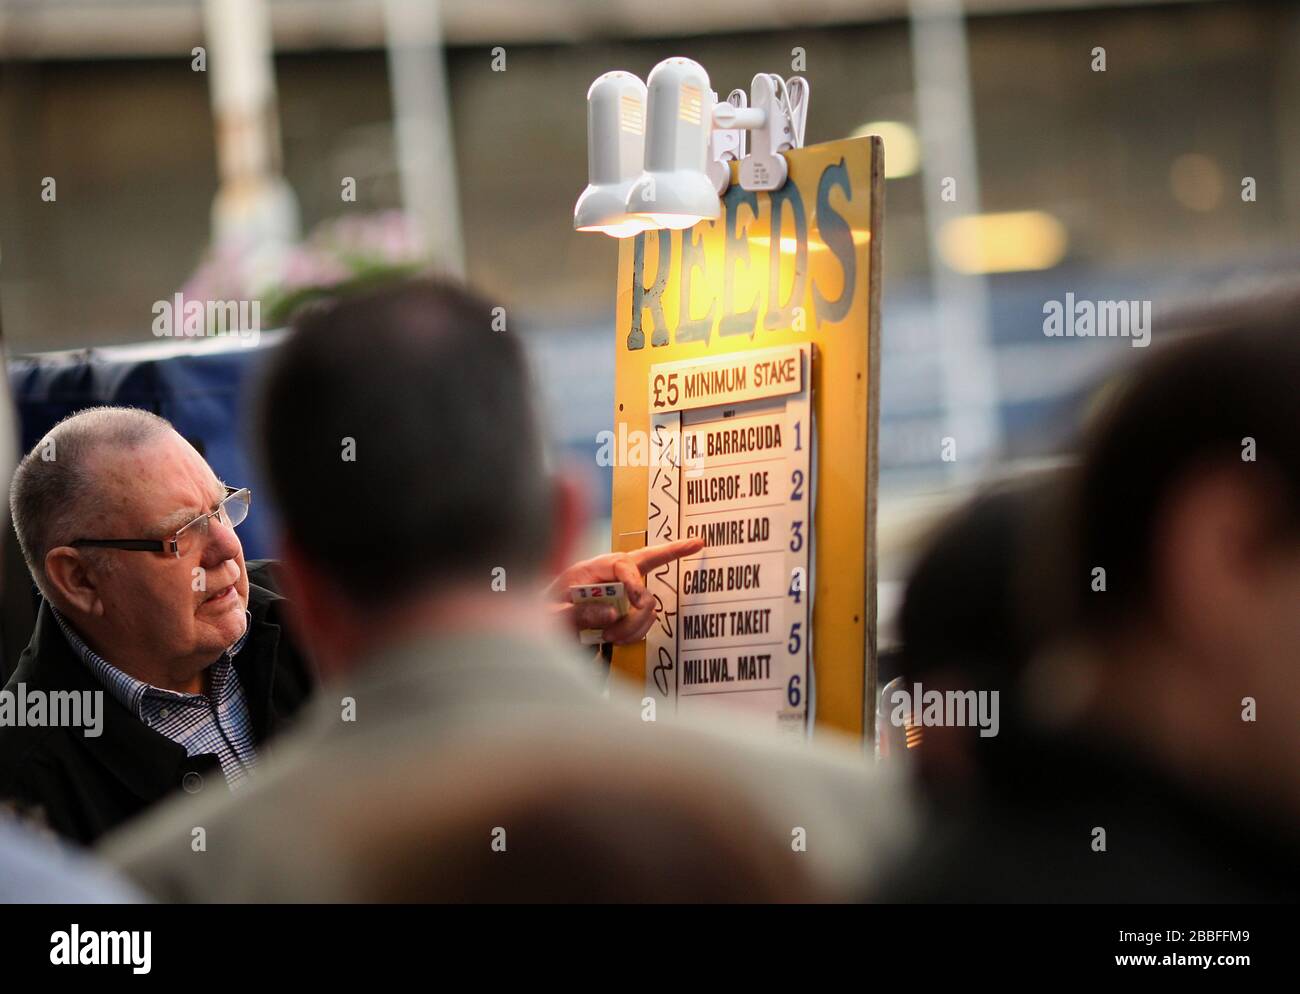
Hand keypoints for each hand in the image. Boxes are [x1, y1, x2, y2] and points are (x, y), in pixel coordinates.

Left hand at [549, 537, 704, 643]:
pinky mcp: (624, 611)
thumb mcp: (552, 616)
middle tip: (695, 544)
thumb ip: (578, 613)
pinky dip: (635, 633)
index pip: (622, 564)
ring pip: (647, 603)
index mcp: (589, 570)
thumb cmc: (543, 617)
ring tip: (611, 638)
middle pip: (647, 557)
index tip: (639, 604)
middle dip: (672, 550)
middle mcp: (609, 577)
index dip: (635, 581)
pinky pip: (643, 620)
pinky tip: (616, 639)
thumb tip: (612, 613)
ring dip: (637, 623)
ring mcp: (620, 594)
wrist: (541, 630)